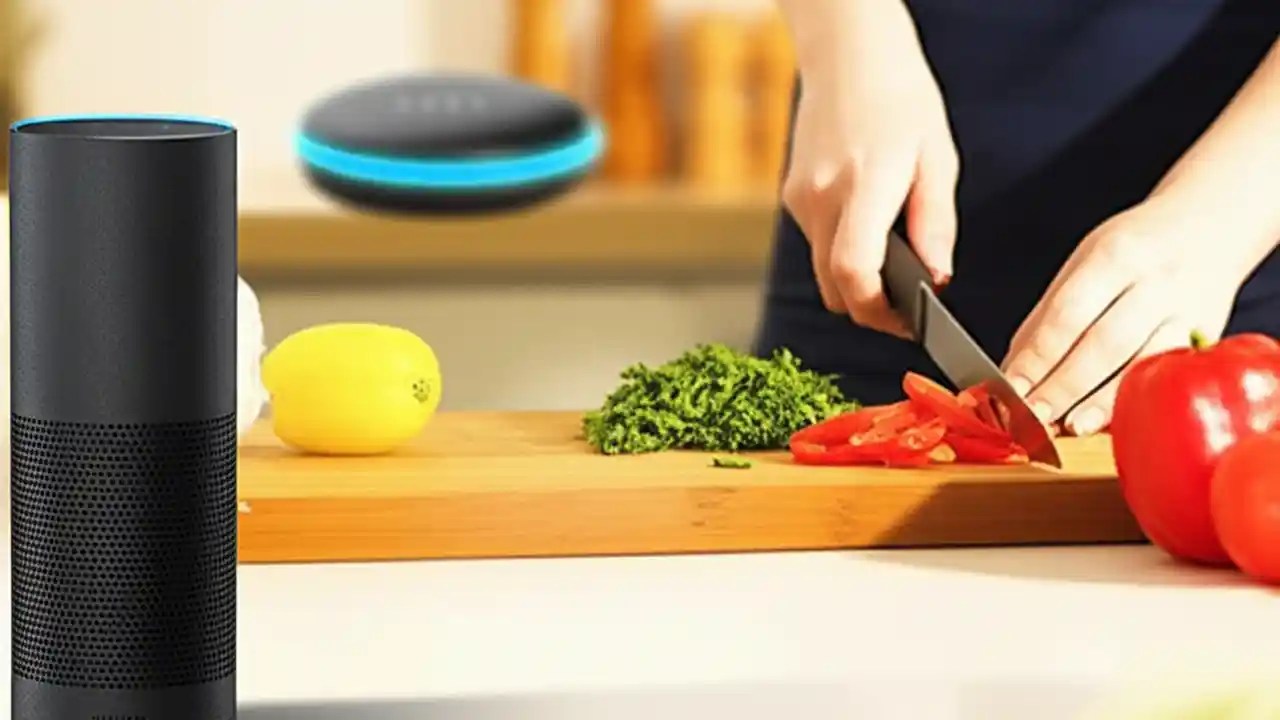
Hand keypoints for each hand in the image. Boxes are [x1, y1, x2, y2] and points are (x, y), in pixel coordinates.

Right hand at [779, 0, 957, 335]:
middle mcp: (822, 197)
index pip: (855, 271)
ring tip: (892, 260)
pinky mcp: (790, 197)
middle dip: (868, 308)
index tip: (906, 322)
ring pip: (822, 270)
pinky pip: (816, 244)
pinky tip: (866, 224)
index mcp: (865, 184)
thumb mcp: (937, 158)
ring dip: (854, 279)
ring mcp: (800, 199)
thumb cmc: (900, 99)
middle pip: (835, 288)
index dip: (878, 311)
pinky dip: (841, 250)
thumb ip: (936, 223)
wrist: (849, 56)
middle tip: (906, 308)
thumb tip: (938, 280)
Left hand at [1001, 195, 1257, 434]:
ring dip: (1103, 402)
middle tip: (1033, 417)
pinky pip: (1170, 375)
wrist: (1211, 224)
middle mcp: (1154, 283)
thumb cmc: (1134, 249)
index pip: (1067, 315)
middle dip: (1064, 386)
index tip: (1010, 389)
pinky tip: (1113, 420)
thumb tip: (1013, 372)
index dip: (1037, 358)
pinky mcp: (1207, 337)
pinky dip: (1139, 400)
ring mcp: (1186, 311)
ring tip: (1071, 427)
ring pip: (1143, 364)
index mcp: (1113, 256)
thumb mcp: (1084, 264)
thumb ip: (1048, 318)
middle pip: (1104, 344)